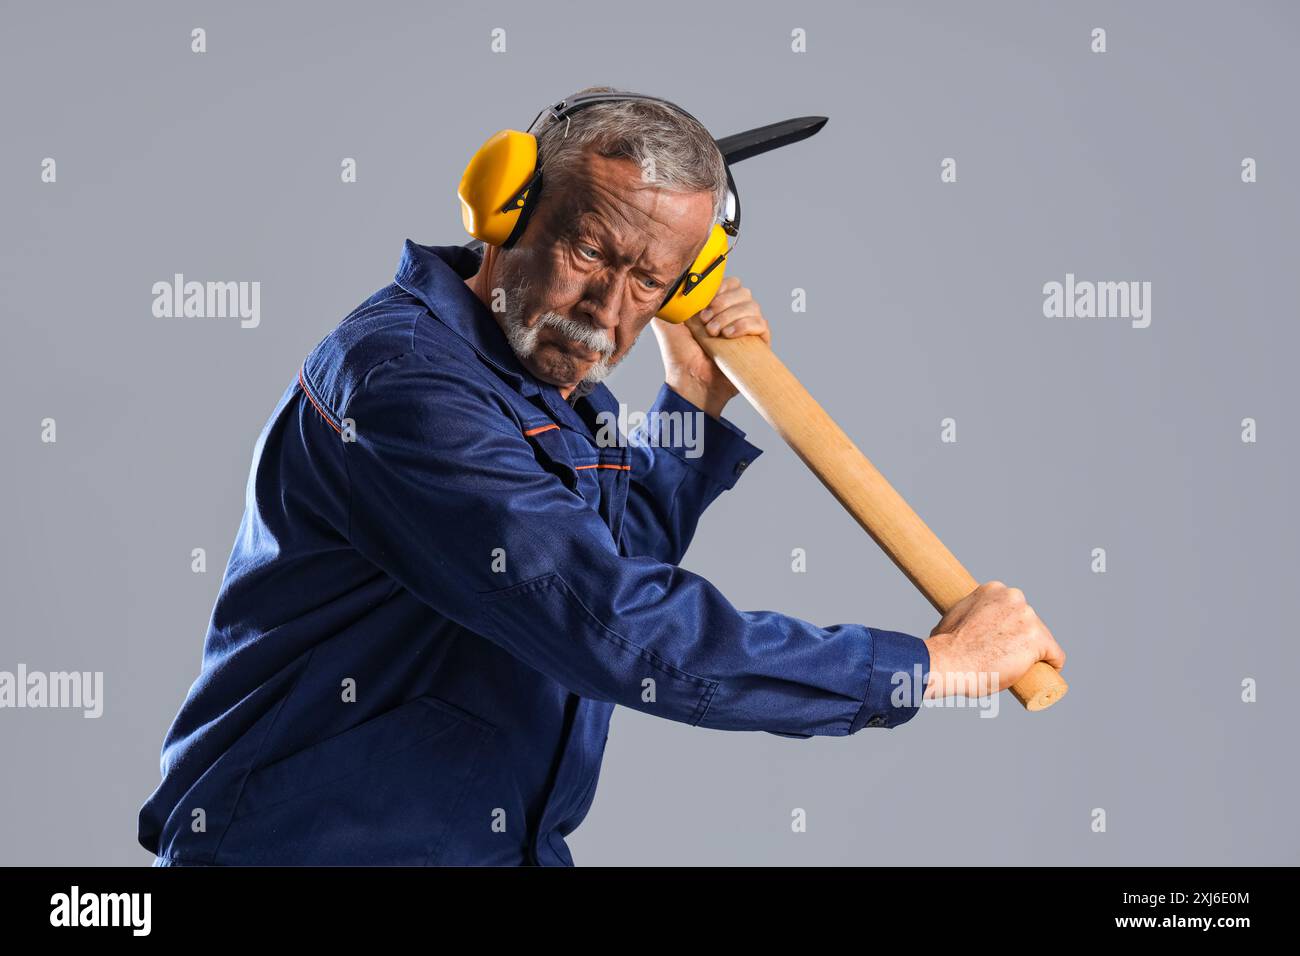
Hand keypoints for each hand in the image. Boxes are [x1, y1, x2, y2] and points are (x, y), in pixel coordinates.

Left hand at [651, 276, 769, 417]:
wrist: (690, 380)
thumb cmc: (680, 355)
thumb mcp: (667, 322)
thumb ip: (668, 301)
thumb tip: (669, 282)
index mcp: (717, 305)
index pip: (730, 283)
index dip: (720, 287)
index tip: (705, 302)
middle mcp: (734, 314)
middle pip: (742, 291)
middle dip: (722, 303)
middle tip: (706, 321)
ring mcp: (747, 329)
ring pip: (752, 306)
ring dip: (730, 315)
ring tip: (714, 333)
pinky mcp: (758, 344)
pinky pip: (761, 324)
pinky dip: (743, 325)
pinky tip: (727, 336)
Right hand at [923, 581, 1066, 699]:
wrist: (949, 662)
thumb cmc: (945, 646)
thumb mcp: (954, 616)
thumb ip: (966, 615)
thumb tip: (963, 625)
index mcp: (993, 589)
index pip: (1013, 608)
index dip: (1010, 625)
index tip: (1004, 639)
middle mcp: (1014, 597)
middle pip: (1030, 620)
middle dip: (1023, 637)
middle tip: (1007, 656)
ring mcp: (1028, 618)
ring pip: (1043, 638)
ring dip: (1035, 652)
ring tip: (1019, 667)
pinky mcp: (1039, 640)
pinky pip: (1056, 655)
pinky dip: (1053, 664)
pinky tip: (1048, 671)